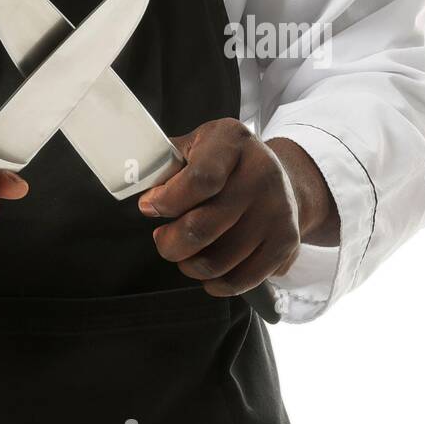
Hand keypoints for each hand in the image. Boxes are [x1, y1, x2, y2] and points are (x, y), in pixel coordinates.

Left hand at [137, 119, 335, 299]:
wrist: (279, 175)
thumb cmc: (222, 161)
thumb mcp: (195, 145)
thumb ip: (166, 163)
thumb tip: (137, 185)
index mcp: (232, 140)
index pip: (201, 179)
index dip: (168, 201)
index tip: (149, 208)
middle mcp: (262, 172)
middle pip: (204, 225)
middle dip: (170, 242)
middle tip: (161, 239)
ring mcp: (278, 208)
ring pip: (219, 259)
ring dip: (189, 265)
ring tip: (183, 254)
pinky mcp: (287, 240)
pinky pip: (241, 279)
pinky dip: (215, 283)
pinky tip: (206, 270)